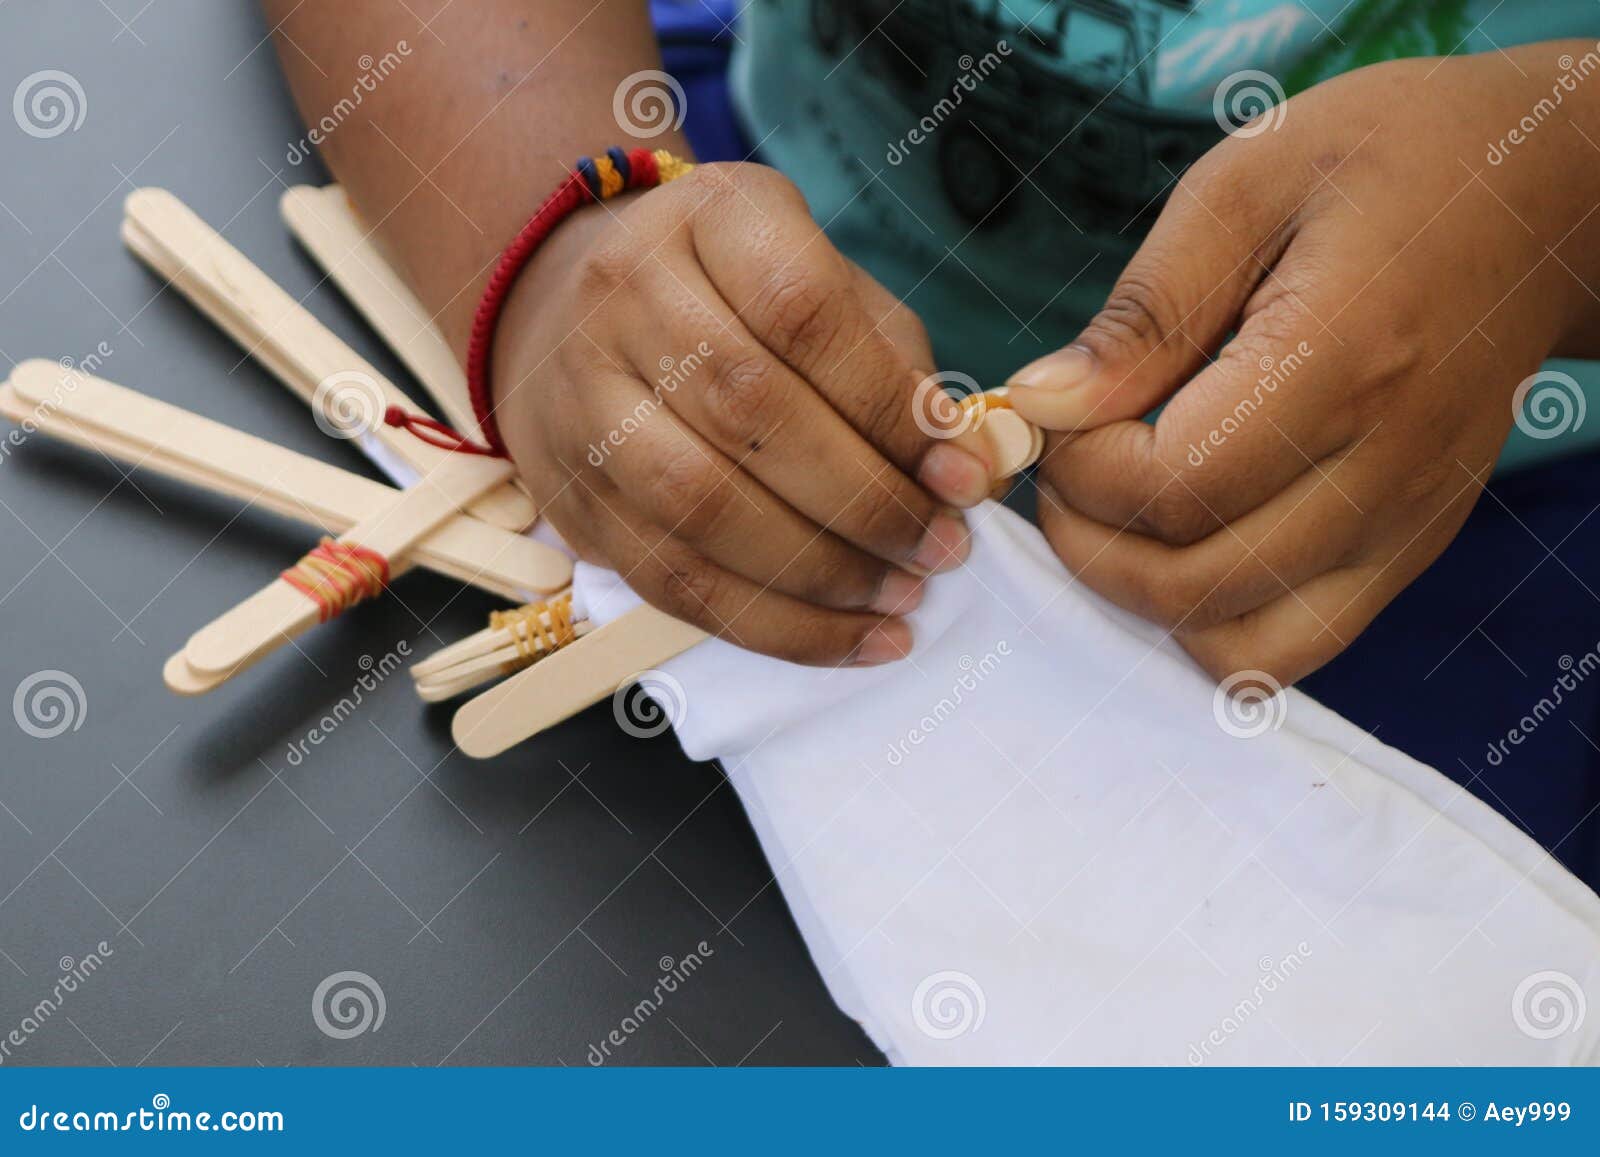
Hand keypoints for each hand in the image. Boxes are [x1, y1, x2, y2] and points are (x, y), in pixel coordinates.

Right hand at [489, 162, 995, 665]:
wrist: (570, 314)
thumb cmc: (737, 300)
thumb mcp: (826, 284)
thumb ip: (896, 365)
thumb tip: (971, 465)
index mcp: (709, 219)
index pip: (800, 311)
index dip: (887, 405)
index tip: (960, 475)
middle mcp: (627, 297)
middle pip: (748, 411)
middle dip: (864, 499)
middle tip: (940, 549)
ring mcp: (584, 399)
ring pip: (700, 505)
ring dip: (819, 572)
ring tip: (902, 598)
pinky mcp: (572, 495)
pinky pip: (671, 579)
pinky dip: (770, 625)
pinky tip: (848, 640)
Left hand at [1008, 48, 1599, 686]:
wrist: (1541, 203)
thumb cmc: (1389, 167)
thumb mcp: (1245, 186)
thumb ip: (1143, 312)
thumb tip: (1042, 405)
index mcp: (1342, 360)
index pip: (1172, 488)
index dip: (1077, 470)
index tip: (1057, 414)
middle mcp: (1384, 468)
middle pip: (1190, 584)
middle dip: (1086, 541)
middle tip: (1065, 469)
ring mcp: (1405, 526)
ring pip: (1236, 645)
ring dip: (1140, 595)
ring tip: (1117, 510)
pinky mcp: (1408, 553)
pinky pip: (1290, 650)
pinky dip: (1210, 621)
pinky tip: (1181, 542)